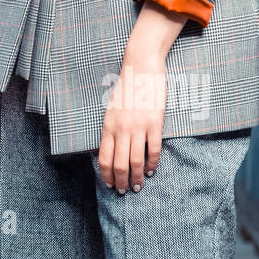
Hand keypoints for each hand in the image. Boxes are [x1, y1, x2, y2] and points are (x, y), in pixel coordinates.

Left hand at [97, 44, 167, 193]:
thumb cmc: (127, 88)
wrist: (141, 67)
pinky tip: (151, 170)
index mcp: (108, 126)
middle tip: (124, 191)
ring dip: (136, 177)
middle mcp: (121, 128)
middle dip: (121, 182)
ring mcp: (138, 126)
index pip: (104, 158)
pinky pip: (153, 150)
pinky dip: (152, 164)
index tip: (110, 184)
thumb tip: (111, 149)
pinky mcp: (154, 123)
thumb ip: (111, 128)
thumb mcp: (112, 108)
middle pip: (119, 164)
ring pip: (135, 161)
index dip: (107, 175)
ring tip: (137, 186)